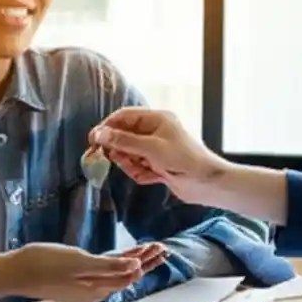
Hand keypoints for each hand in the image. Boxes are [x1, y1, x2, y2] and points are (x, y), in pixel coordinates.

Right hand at [1, 242, 167, 301]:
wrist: (16, 271)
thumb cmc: (44, 264)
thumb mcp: (80, 262)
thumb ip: (110, 266)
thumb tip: (138, 266)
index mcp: (97, 287)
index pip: (130, 273)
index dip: (147, 260)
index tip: (162, 247)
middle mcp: (93, 290)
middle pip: (126, 274)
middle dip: (145, 260)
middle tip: (163, 248)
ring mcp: (84, 286)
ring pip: (116, 272)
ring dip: (133, 260)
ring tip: (149, 249)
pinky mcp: (75, 280)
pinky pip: (103, 271)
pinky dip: (116, 262)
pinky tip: (122, 258)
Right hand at [89, 108, 229, 204]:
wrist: (207, 184)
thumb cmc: (183, 160)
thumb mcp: (151, 149)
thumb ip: (124, 141)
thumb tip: (99, 134)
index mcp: (156, 119)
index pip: (124, 117)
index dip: (108, 127)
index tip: (93, 140)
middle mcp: (155, 131)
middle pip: (124, 136)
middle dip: (121, 150)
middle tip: (121, 160)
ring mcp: (156, 149)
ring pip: (129, 154)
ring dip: (132, 164)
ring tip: (145, 170)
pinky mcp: (157, 165)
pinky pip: (138, 167)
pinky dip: (141, 174)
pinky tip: (154, 178)